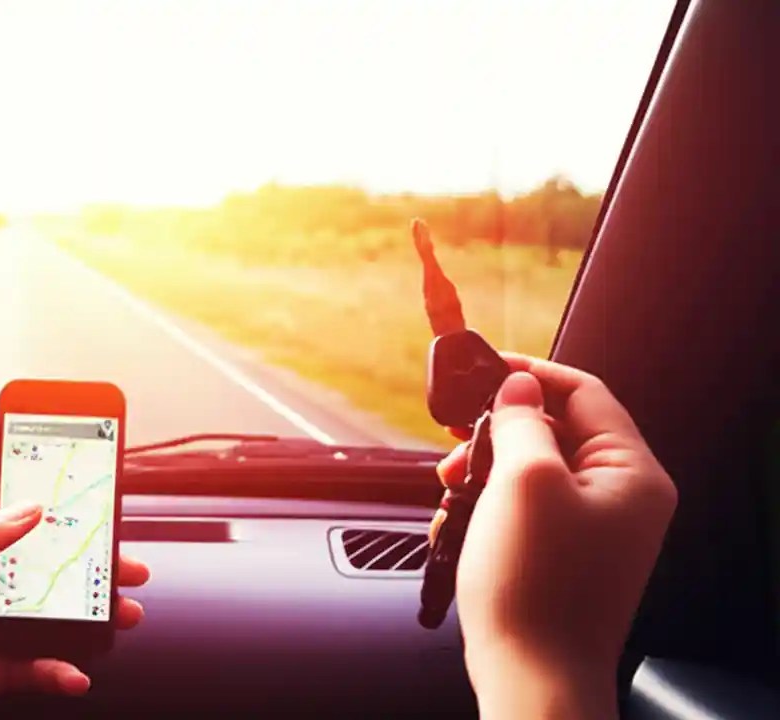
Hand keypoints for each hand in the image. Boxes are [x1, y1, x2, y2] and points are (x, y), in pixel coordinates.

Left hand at [0, 489, 149, 719]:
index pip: (7, 511)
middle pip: (46, 566)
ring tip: (125, 616)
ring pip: (52, 616)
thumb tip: (27, 509)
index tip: (89, 483)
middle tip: (129, 563)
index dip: (45, 494)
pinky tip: (75, 673)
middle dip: (90, 563)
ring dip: (90, 616)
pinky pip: (36, 668)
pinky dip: (61, 671)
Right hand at [436, 354, 675, 718]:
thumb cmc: (535, 585)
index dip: (531, 373)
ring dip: (488, 467)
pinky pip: (527, 505)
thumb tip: (519, 385)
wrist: (532, 675)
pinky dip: (491, 501)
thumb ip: (524, 421)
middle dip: (499, 429)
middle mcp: (622, 497)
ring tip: (451, 485)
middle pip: (558, 429)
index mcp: (631, 473)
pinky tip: (461, 515)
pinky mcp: (566, 554)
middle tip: (455, 440)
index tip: (482, 368)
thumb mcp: (525, 482)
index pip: (586, 392)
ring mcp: (596, 528)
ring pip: (536, 467)